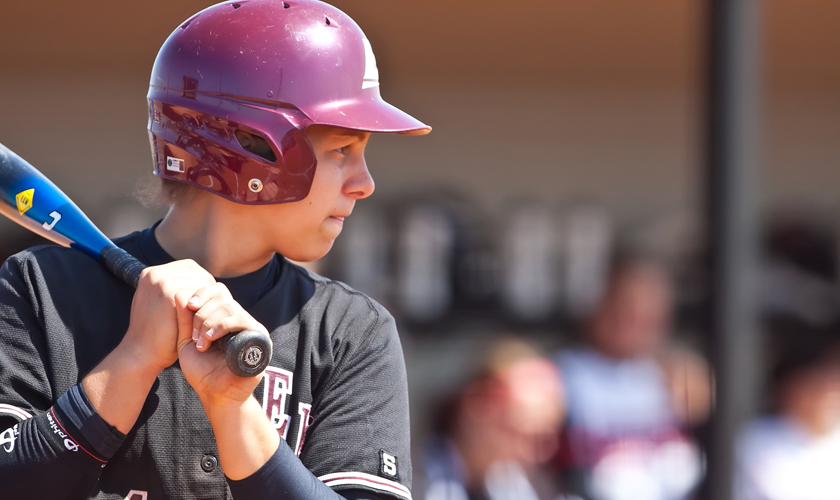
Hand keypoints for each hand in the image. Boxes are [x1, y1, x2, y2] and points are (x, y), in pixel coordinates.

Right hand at [121, 259, 215, 373]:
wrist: (140, 353)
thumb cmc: (155, 333)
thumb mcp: (161, 305)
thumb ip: (176, 289)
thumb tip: (203, 282)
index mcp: (152, 273)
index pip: (190, 267)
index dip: (204, 281)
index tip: (212, 298)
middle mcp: (155, 274)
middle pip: (198, 274)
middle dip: (209, 290)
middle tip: (218, 306)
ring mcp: (161, 282)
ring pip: (200, 284)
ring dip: (210, 299)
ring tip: (213, 314)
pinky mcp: (170, 295)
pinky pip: (199, 295)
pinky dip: (206, 307)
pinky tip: (209, 319)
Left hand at [178, 283, 268, 407]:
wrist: (216, 395)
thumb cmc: (202, 371)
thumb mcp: (187, 342)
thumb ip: (184, 320)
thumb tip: (180, 294)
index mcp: (224, 317)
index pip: (218, 291)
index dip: (203, 293)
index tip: (189, 305)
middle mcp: (240, 319)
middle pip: (222, 297)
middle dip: (202, 314)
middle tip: (194, 336)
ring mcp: (251, 327)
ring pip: (230, 308)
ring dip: (209, 323)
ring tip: (201, 343)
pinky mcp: (259, 338)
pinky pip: (242, 320)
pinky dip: (223, 326)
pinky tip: (210, 339)